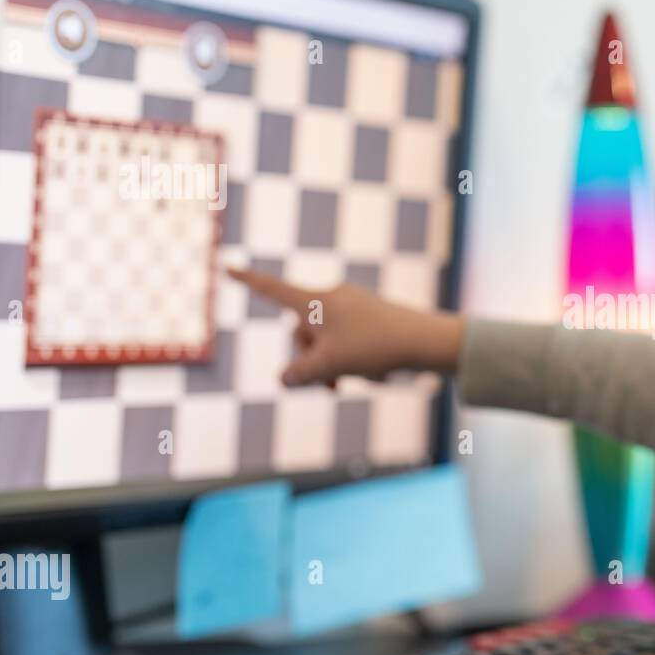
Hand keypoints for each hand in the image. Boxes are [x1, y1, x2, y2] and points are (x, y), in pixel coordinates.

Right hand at [227, 267, 465, 386]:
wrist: (427, 341)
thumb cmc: (374, 348)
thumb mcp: (328, 366)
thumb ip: (299, 374)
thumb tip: (285, 379)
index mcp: (316, 301)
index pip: (273, 290)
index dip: (248, 282)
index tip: (228, 268)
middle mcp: (333, 297)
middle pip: (303, 333)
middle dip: (312, 361)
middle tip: (332, 386)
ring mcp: (354, 307)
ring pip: (328, 343)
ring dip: (335, 366)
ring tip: (359, 379)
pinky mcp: (373, 318)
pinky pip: (351, 344)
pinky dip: (356, 362)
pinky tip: (379, 373)